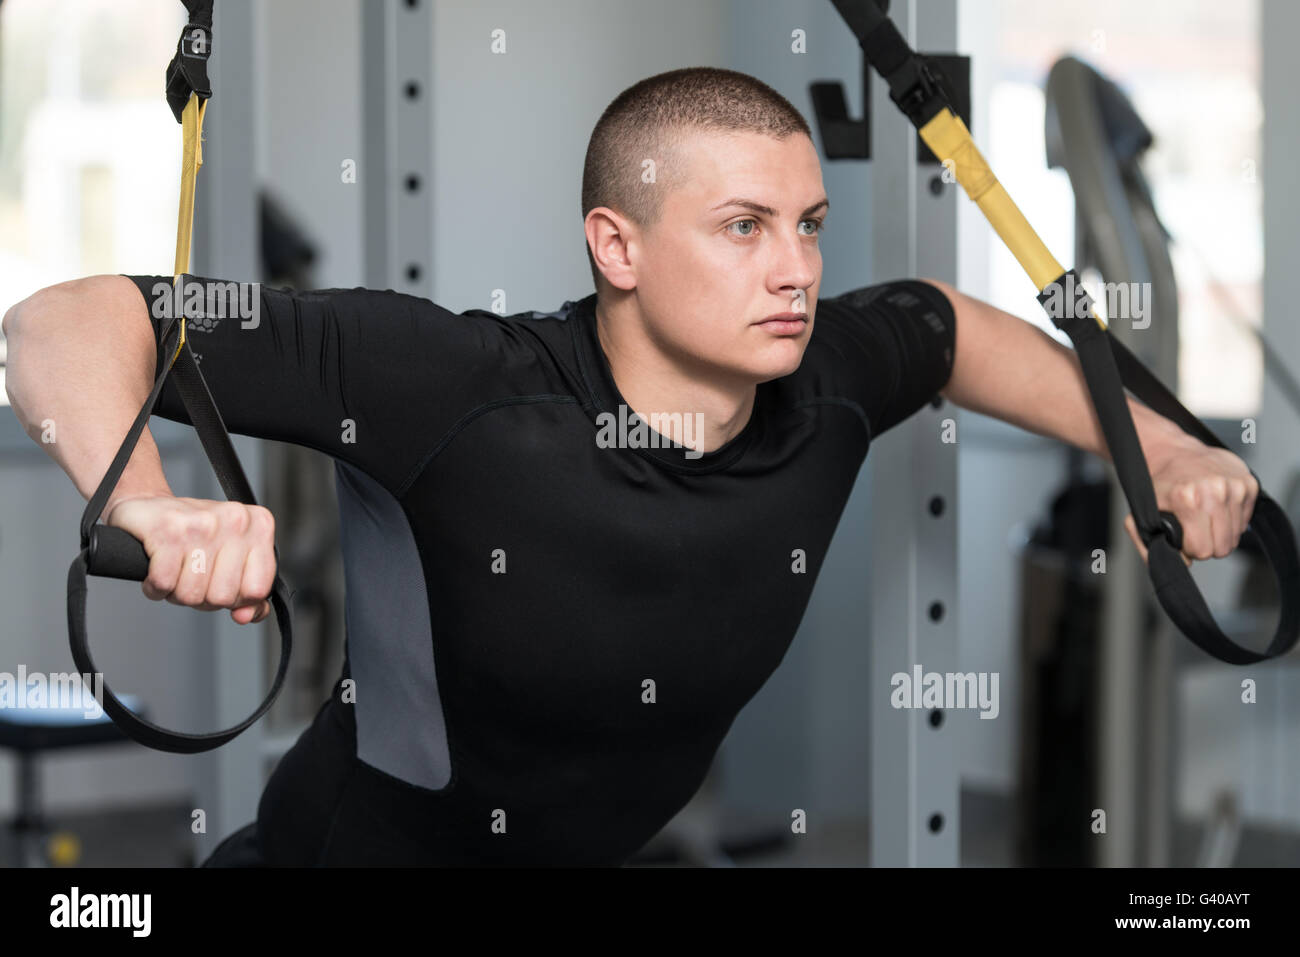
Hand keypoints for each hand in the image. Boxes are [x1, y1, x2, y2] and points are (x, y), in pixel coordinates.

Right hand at [104, 495, 276, 623]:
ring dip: (176, 593)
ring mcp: (203, 524)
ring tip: (176, 572)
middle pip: (222, 597)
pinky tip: (157, 572)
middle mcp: (236, 520)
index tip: (221, 585)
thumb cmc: (195, 534)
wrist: (149, 507)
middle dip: (202, 598)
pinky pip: (164, 584)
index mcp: (259, 525)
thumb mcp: (232, 558)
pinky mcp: (169, 531)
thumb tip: (249, 616)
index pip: (257, 590)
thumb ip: (248, 592)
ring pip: (192, 594)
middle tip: (193, 577)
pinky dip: (155, 588)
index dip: (235, 599)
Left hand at [1123, 432, 1258, 567]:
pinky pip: (1245, 520)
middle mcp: (1214, 490)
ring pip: (1236, 536)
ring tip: (1203, 515)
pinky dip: (1231, 518)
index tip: (1183, 536)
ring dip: (1219, 531)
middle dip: (1206, 543)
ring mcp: (1234, 486)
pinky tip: (1215, 505)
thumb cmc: (1158, 485)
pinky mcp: (1249, 483)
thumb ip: (1149, 545)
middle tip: (1193, 527)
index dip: (1191, 548)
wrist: (1172, 452)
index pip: (1202, 550)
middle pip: (1223, 547)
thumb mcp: (1140, 515)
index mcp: (1187, 499)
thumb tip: (1179, 563)